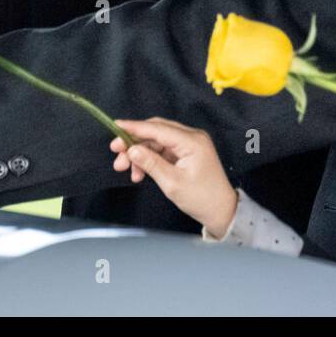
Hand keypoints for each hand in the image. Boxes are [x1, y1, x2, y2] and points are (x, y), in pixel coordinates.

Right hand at [109, 118, 237, 236]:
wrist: (220, 210)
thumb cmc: (201, 198)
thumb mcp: (172, 183)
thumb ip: (151, 163)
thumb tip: (132, 150)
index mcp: (192, 141)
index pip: (158, 129)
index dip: (135, 127)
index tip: (115, 126)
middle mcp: (191, 137)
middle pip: (156, 131)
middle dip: (134, 142)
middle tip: (117, 154)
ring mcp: (189, 144)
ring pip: (156, 141)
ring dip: (140, 153)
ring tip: (125, 169)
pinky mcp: (186, 152)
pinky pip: (162, 149)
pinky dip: (149, 158)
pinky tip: (139, 172)